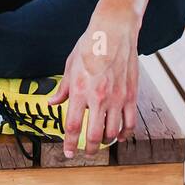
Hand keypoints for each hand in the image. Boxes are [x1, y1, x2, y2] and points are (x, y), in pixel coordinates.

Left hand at [48, 6, 139, 157]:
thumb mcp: (70, 65)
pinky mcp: (131, 95)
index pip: (72, 126)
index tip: (68, 153)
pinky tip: (120, 135)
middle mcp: (98, 98)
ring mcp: (117, 98)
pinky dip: (125, 133)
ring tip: (102, 142)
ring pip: (113, 132)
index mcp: (80, 90)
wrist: (114, 31)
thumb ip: (63, 89)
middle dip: (90, 150)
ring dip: (106, 142)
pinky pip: (130, 122)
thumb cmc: (90, 45)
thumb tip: (53, 103)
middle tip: (87, 153)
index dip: (69, 144)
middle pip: (94, 136)